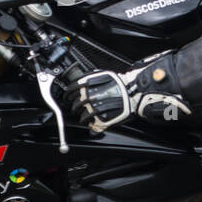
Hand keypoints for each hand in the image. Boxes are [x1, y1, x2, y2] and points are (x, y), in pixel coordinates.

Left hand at [64, 56, 191, 132]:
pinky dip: (89, 125)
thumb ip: (91, 80)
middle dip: (74, 106)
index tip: (66, 96)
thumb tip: (80, 84)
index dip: (67, 94)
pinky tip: (90, 124)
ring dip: (81, 117)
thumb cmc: (123, 83)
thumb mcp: (104, 76)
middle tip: (75, 107)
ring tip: (83, 117)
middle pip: (75, 103)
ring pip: (81, 115)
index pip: (71, 89)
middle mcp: (89, 96)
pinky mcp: (101, 119)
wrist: (135, 93)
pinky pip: (90, 125)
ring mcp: (94, 108)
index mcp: (88, 84)